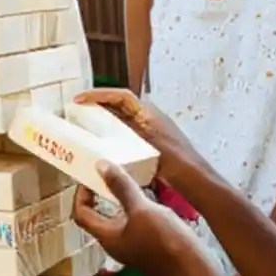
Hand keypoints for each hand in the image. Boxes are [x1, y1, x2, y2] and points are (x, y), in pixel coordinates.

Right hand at [72, 88, 213, 193]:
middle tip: (79, 110)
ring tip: (87, 125)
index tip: (80, 100)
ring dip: (105, 119)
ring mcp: (152, 129)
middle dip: (99, 105)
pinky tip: (105, 144)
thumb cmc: (176, 163)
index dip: (98, 95)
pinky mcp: (152, 143)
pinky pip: (128, 131)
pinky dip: (114, 133)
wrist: (196, 180)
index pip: (120, 96)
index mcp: (149, 113)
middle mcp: (150, 117)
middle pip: (120, 104)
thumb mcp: (145, 144)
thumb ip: (126, 129)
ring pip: (123, 118)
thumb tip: (102, 120)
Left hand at [72, 159, 213, 275]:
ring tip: (131, 178)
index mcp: (107, 236)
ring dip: (122, 199)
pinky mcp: (151, 247)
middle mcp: (116, 243)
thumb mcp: (142, 210)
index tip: (92, 175)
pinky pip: (138, 223)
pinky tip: (152, 195)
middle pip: (99, 215)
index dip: (81, 194)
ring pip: (121, 218)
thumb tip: (100, 165)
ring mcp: (135, 246)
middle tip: (111, 172)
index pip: (81, 214)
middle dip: (101, 193)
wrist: (196, 275)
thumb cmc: (165, 243)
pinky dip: (138, 207)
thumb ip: (121, 188)